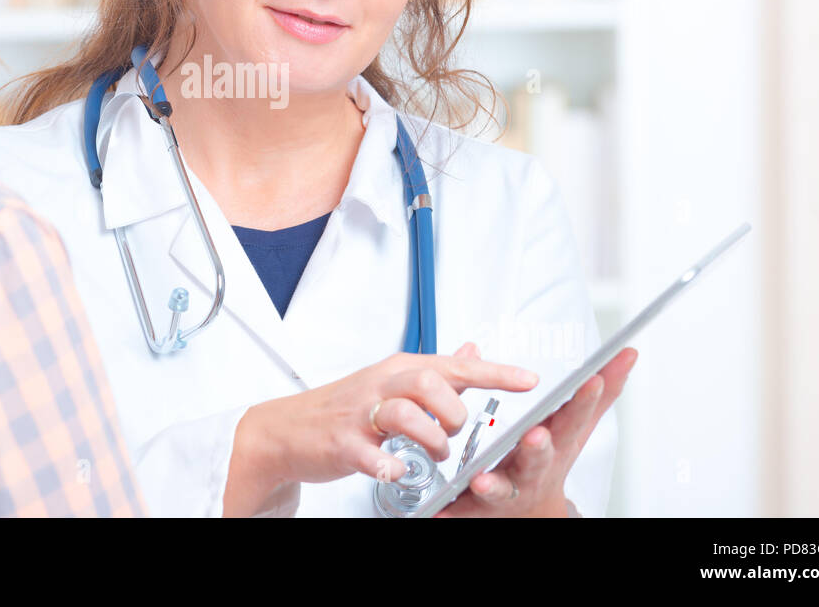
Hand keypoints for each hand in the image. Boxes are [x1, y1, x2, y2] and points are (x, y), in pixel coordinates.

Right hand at [223, 342, 538, 515]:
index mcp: (399, 370)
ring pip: (403, 413)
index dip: (495, 373)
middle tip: (455, 430)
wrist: (288, 429)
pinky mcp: (342, 443)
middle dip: (453, 410)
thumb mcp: (394, 380)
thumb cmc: (346, 407)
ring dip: (429, 438)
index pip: (454, 366)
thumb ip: (438, 369)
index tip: (529, 381)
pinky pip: (370, 453)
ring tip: (433, 452)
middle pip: (429, 381)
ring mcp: (360, 414)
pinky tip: (397, 469)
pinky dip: (389, 464)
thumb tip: (474, 350)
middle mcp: (382, 385)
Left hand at [435, 346, 637, 517]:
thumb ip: (602, 391)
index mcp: (556, 441)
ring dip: (494, 484)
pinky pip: (463, 508)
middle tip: (536, 436)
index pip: (573, 417)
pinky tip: (440, 510)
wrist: (532, 509)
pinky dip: (452, 510)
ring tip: (483, 481)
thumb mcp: (578, 423)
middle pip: (539, 457)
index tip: (590, 380)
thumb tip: (626, 353)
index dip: (583, 400)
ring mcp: (508, 487)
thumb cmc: (551, 459)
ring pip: (502, 487)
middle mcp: (534, 467)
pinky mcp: (479, 505)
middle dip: (538, 447)